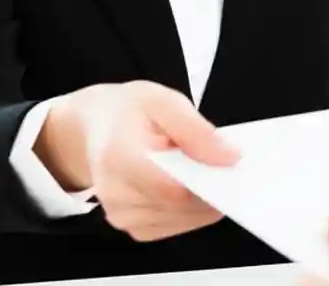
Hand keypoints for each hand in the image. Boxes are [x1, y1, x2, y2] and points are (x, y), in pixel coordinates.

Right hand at [36, 80, 240, 240]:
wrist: (95, 128)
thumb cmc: (130, 111)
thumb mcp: (163, 101)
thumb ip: (196, 130)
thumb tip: (230, 158)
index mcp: (119, 158)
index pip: (170, 188)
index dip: (208, 183)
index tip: (233, 167)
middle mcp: (115, 195)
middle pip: (180, 207)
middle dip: (212, 189)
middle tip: (227, 166)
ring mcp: (122, 216)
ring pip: (182, 219)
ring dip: (203, 200)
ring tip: (204, 170)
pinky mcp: (132, 227)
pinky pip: (175, 225)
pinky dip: (191, 209)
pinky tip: (190, 185)